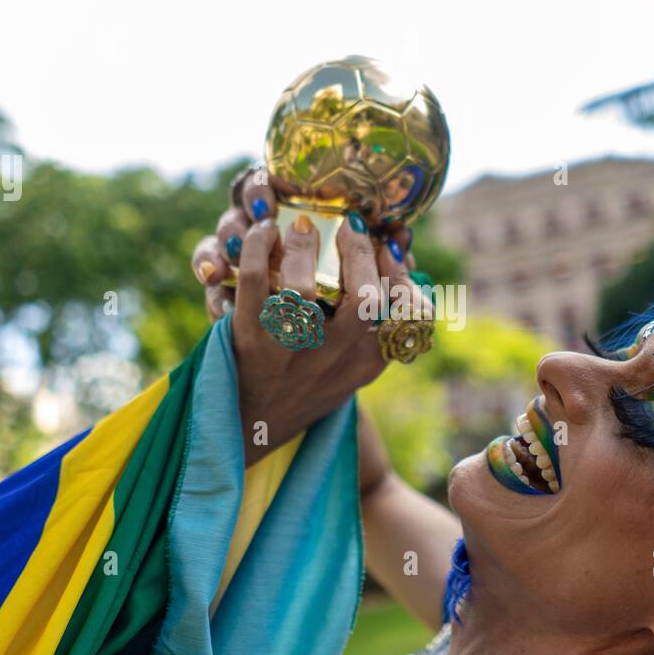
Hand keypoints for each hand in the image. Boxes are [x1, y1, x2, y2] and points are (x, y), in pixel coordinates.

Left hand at [191, 168, 427, 466]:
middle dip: (360, 253)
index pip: (405, 319)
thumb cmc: (305, 388)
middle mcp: (331, 360)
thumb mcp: (349, 372)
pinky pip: (254, 283)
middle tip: (350, 227)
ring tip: (304, 228)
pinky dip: (259, 249)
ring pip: (304, 292)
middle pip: (364, 302)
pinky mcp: (248, 340)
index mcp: (363, 364)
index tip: (389, 247)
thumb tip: (391, 259)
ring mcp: (288, 352)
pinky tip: (264, 232)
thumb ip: (372, 331)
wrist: (251, 427)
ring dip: (305, 249)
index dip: (402, 276)